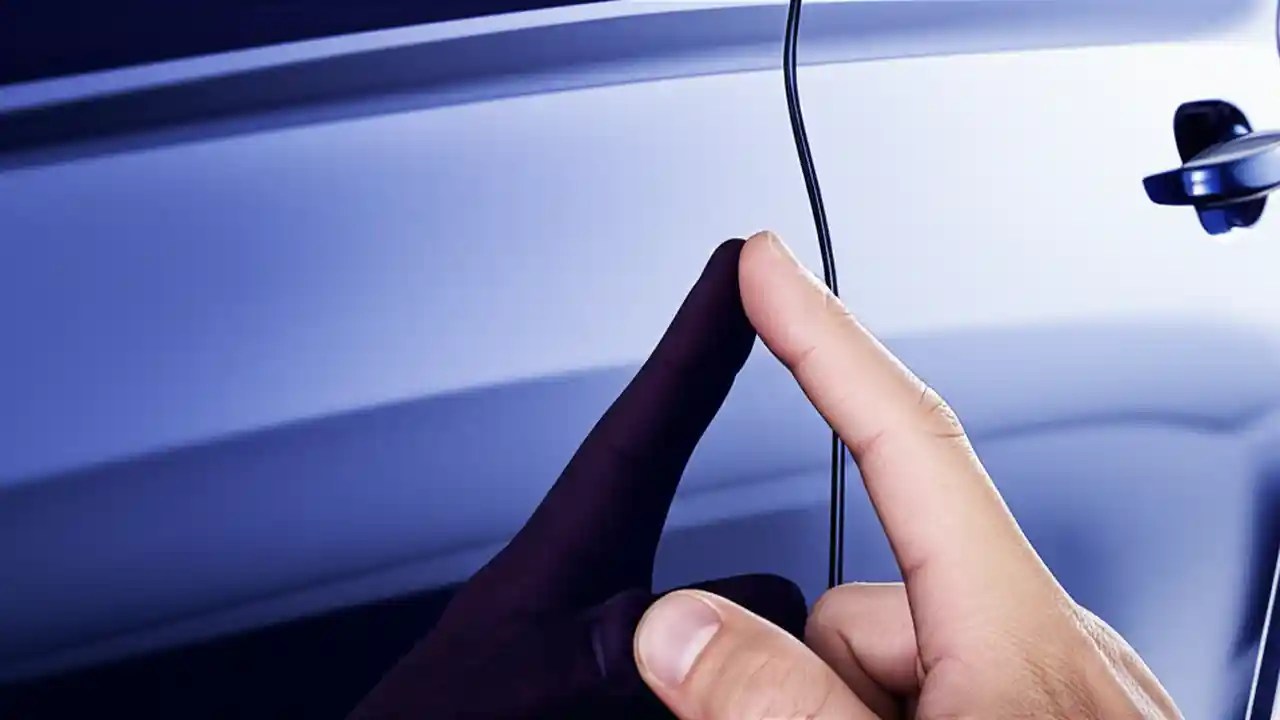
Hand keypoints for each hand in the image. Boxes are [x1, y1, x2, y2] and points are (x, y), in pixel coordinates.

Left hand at [347, 240, 806, 718]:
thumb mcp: (529, 684)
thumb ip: (618, 641)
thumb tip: (735, 607)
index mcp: (571, 549)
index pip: (648, 420)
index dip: (699, 338)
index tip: (741, 259)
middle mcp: (604, 582)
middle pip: (695, 482)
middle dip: (731, 403)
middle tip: (781, 325)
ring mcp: (624, 638)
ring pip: (729, 605)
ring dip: (761, 624)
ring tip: (799, 665)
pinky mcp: (639, 686)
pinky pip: (717, 669)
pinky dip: (740, 682)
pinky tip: (751, 698)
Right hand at [633, 231, 1183, 718]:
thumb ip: (778, 707)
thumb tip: (676, 629)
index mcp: (1019, 633)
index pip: (904, 440)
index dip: (824, 340)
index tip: (768, 267)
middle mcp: (1038, 651)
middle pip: (856, 609)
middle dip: (800, 683)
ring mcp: (1036, 707)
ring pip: (872, 676)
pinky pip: (910, 708)